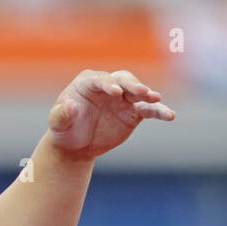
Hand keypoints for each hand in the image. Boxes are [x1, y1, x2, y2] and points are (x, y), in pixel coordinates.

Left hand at [47, 69, 174, 160]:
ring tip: (155, 98)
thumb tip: (69, 107)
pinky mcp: (133, 113)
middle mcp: (109, 86)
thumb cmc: (64, 129)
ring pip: (139, 92)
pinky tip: (169, 115)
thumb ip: (61, 114)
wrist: (75, 145)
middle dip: (132, 85)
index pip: (101, 80)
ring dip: (147, 94)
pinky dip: (159, 111)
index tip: (115, 92)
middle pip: (123, 80)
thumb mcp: (57, 124)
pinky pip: (149, 110)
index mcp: (88, 83)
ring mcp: (123, 99)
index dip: (108, 84)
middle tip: (140, 91)